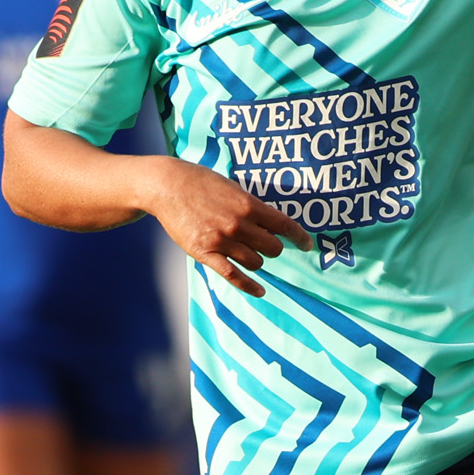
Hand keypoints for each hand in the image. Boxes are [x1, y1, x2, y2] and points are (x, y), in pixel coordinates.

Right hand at [143, 161, 308, 298]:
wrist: (167, 186)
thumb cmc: (201, 183)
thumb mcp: (232, 188)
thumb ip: (252, 206)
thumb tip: (272, 225)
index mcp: (248, 205)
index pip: (285, 225)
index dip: (300, 237)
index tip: (307, 245)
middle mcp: (239, 224)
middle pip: (273, 248)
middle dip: (273, 248)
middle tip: (264, 244)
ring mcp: (222, 240)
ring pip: (256, 262)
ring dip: (257, 260)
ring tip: (247, 253)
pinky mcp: (205, 253)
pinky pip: (234, 275)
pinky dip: (250, 285)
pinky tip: (260, 291)